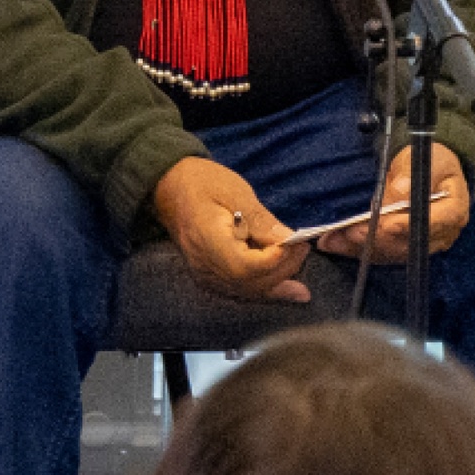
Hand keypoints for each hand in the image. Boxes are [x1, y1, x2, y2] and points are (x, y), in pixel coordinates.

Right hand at [150, 157, 309, 301]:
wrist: (171, 189)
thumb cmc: (203, 183)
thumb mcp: (235, 192)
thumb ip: (261, 220)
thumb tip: (289, 239)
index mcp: (207, 241)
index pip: (245, 266)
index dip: (274, 260)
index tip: (296, 242)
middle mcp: (205, 266)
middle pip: (250, 282)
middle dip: (283, 267)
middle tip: (303, 245)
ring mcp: (207, 276)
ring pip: (249, 291)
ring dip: (280, 280)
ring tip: (301, 259)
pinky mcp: (212, 278)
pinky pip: (243, 290)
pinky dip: (270, 290)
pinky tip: (294, 292)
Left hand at [320, 146, 470, 261]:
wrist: (432, 168)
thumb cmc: (432, 160)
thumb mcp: (425, 157)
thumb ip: (411, 175)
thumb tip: (398, 192)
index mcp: (454, 211)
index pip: (428, 225)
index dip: (403, 226)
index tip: (382, 223)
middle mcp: (442, 235)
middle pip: (407, 244)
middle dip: (375, 238)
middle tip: (348, 232)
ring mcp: (424, 245)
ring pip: (391, 252)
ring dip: (361, 247)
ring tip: (333, 240)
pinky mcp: (407, 248)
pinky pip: (381, 253)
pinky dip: (358, 250)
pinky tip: (335, 244)